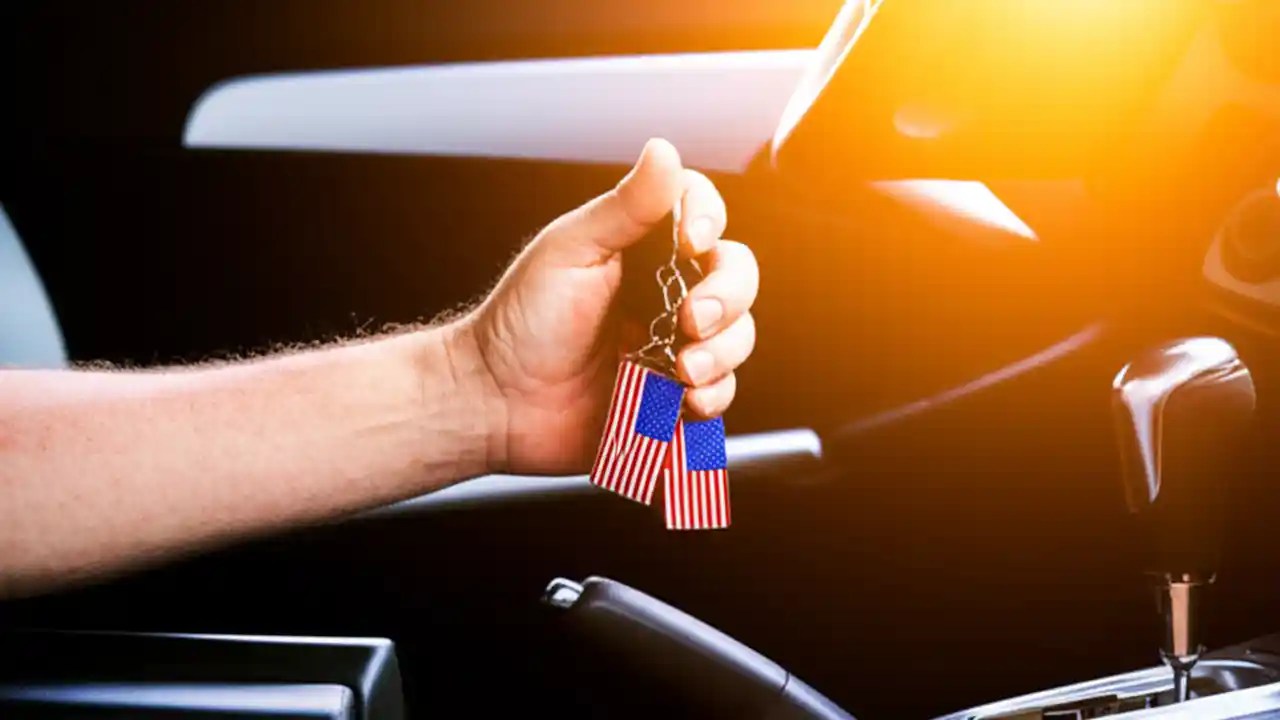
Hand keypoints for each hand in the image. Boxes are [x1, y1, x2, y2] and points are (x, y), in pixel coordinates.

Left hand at [454, 139, 758, 474]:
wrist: (496, 403)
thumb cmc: (521, 321)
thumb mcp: (571, 252)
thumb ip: (625, 207)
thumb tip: (663, 149)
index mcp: (644, 251)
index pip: (704, 218)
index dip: (710, 222)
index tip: (693, 241)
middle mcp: (668, 295)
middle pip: (736, 278)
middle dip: (727, 299)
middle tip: (693, 321)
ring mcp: (674, 346)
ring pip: (737, 338)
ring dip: (723, 353)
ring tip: (683, 372)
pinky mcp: (673, 397)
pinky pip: (719, 393)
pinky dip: (713, 396)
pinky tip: (685, 401)